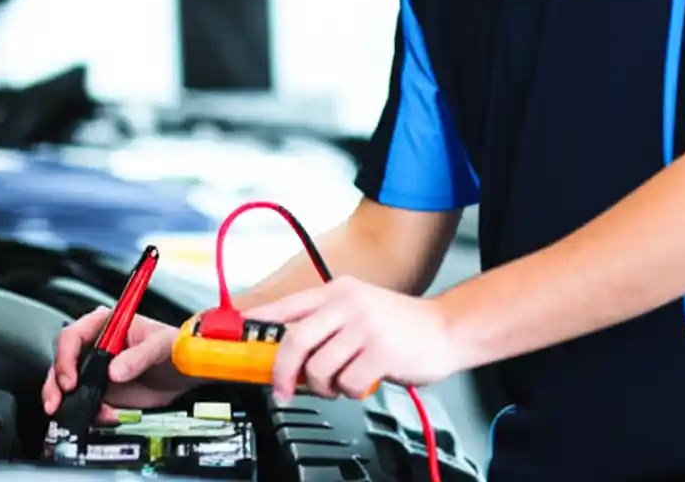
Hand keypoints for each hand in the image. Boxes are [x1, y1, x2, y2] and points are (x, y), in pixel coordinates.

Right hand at [42, 306, 197, 423]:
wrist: (185, 373)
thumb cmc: (174, 347)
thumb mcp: (162, 345)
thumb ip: (139, 356)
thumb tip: (115, 370)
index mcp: (106, 324)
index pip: (73, 335)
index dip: (66, 356)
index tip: (71, 378)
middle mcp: (96, 345)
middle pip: (63, 361)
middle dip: (56, 382)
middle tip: (58, 400)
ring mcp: (96, 369)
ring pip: (66, 383)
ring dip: (63, 399)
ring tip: (65, 411)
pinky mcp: (101, 390)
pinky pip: (84, 402)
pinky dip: (88, 412)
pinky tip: (101, 415)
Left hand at [245, 277, 455, 401]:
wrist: (448, 328)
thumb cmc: (402, 325)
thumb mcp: (359, 308)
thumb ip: (326, 321)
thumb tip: (286, 348)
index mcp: (338, 291)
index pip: (287, 306)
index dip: (258, 323)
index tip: (237, 336)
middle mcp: (348, 304)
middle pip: (294, 340)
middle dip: (282, 371)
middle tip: (283, 388)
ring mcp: (365, 327)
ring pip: (319, 367)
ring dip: (323, 386)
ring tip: (338, 384)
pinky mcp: (382, 351)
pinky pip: (348, 383)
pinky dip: (351, 392)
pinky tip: (363, 383)